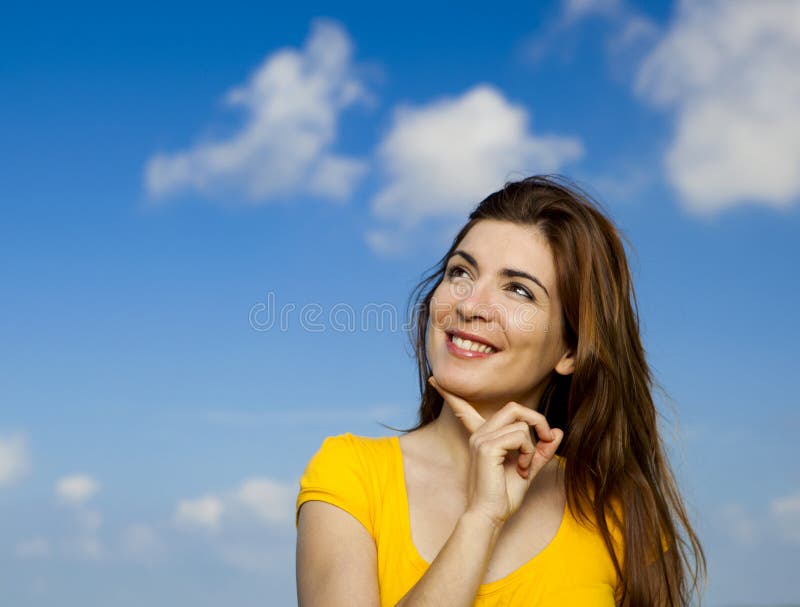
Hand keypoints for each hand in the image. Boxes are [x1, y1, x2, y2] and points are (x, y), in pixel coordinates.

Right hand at [428, 376, 562, 526]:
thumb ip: (541, 449)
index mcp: (483, 437)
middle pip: (513, 407)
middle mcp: (479, 434)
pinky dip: (528, 451)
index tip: (433, 380)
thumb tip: (558, 432)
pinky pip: (519, 435)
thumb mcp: (528, 467)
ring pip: (520, 422)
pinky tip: (521, 468)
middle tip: (546, 438)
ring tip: (524, 466)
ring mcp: (481, 439)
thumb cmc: (504, 496)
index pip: (464, 409)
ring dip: (532, 446)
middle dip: (537, 419)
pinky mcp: (487, 447)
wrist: (490, 516)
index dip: (450, 394)